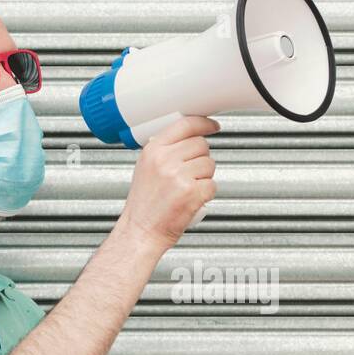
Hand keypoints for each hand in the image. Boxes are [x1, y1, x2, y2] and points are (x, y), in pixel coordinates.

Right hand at [118, 116, 218, 251]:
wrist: (141, 231)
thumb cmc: (144, 205)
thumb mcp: (146, 168)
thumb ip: (165, 151)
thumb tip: (189, 139)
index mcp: (153, 150)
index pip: (185, 124)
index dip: (204, 123)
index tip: (212, 126)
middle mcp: (165, 160)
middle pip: (201, 145)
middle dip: (201, 159)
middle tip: (189, 174)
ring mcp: (179, 175)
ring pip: (209, 164)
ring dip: (204, 177)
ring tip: (187, 189)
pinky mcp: (192, 192)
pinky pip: (212, 185)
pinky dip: (206, 194)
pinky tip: (191, 199)